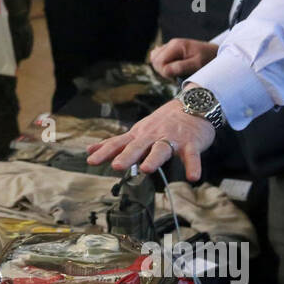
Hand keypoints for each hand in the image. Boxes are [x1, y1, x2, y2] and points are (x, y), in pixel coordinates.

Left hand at [85, 99, 215, 181]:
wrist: (193, 105)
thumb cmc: (162, 123)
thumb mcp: (137, 131)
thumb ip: (116, 143)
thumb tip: (90, 150)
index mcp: (138, 135)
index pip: (118, 143)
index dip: (104, 152)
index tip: (91, 161)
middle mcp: (153, 136)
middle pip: (138, 146)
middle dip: (127, 156)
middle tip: (116, 166)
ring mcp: (172, 139)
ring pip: (161, 149)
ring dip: (154, 158)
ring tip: (146, 169)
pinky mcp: (191, 143)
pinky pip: (192, 156)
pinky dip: (193, 166)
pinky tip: (192, 177)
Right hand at [150, 38, 218, 79]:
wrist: (216, 54)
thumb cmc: (208, 59)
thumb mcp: (197, 65)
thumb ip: (180, 67)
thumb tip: (165, 70)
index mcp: (176, 45)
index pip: (159, 62)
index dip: (165, 72)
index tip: (176, 77)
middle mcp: (171, 44)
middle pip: (155, 60)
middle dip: (163, 71)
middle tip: (177, 75)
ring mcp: (170, 46)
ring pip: (154, 59)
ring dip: (162, 68)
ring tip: (176, 72)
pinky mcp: (170, 50)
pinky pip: (158, 57)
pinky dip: (163, 64)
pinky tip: (173, 67)